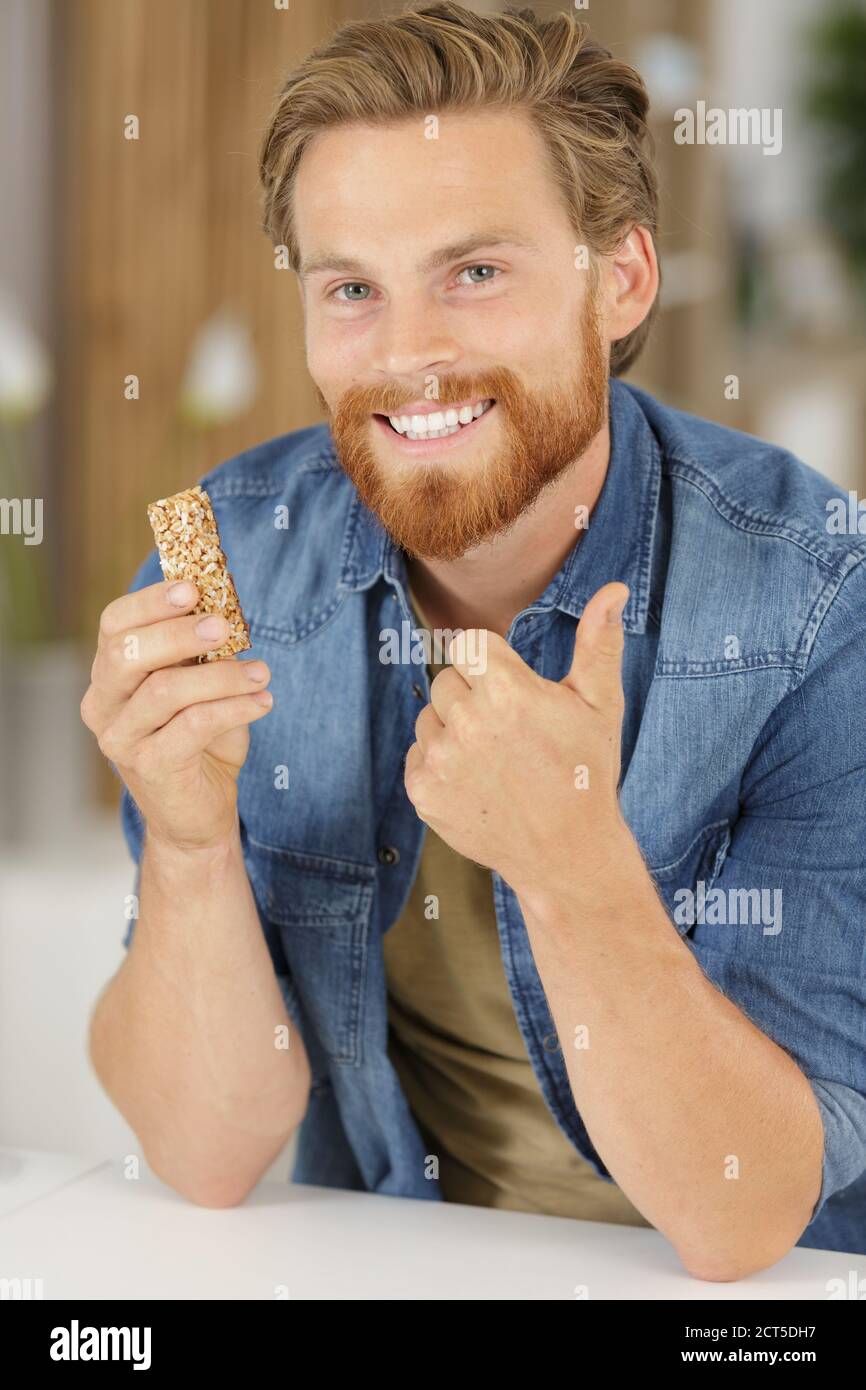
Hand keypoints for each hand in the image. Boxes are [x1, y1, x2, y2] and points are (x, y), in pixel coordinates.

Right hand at [80, 580, 272, 851]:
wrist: (198, 816)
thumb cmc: (200, 742)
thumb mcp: (202, 687)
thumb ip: (203, 652)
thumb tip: (225, 607)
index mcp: (111, 675)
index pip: (115, 624)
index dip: (151, 602)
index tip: (193, 588)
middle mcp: (104, 705)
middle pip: (128, 652)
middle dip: (179, 633)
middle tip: (225, 626)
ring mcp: (121, 739)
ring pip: (165, 689)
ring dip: (221, 675)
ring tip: (261, 673)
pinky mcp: (150, 767)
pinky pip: (194, 725)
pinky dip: (234, 707)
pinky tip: (263, 702)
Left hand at [403, 582, 630, 899]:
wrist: (567, 854)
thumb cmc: (586, 773)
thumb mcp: (600, 705)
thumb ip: (598, 643)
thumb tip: (614, 589)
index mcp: (507, 689)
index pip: (470, 646)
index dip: (493, 667)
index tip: (514, 694)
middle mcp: (467, 720)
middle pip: (446, 679)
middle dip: (472, 697)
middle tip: (509, 732)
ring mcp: (441, 759)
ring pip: (428, 718)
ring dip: (453, 730)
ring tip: (494, 759)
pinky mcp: (423, 792)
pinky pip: (416, 756)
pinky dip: (439, 765)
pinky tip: (476, 782)